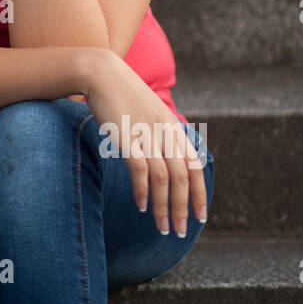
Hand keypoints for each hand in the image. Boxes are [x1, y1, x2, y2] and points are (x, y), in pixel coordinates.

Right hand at [74, 49, 206, 236]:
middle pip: (182, 177)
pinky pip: (140, 169)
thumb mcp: (148, 113)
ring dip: (163, 206)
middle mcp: (165, 132)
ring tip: (161, 227)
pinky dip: (143, 191)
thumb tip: (165, 158)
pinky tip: (141, 205)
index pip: (195, 166)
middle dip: (182, 208)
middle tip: (180, 231)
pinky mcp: (127, 137)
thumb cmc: (122, 94)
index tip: (200, 216)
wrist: (101, 72)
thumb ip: (160, 133)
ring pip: (164, 178)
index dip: (200, 193)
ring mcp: (147, 134)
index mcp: (173, 128)